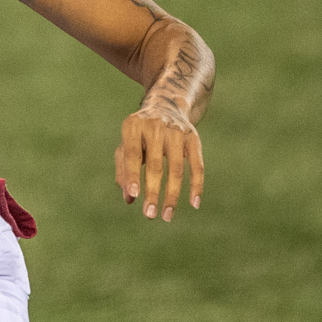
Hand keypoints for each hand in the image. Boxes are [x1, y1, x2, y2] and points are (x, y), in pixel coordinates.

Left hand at [115, 101, 204, 221]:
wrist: (167, 105)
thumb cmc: (140, 133)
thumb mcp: (127, 144)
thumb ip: (124, 170)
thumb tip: (129, 198)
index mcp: (133, 126)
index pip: (132, 154)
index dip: (133, 175)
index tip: (134, 196)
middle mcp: (155, 126)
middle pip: (155, 165)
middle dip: (152, 192)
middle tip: (149, 215)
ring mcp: (176, 131)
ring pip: (176, 169)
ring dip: (172, 195)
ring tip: (167, 215)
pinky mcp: (193, 137)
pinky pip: (197, 165)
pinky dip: (197, 185)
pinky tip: (194, 203)